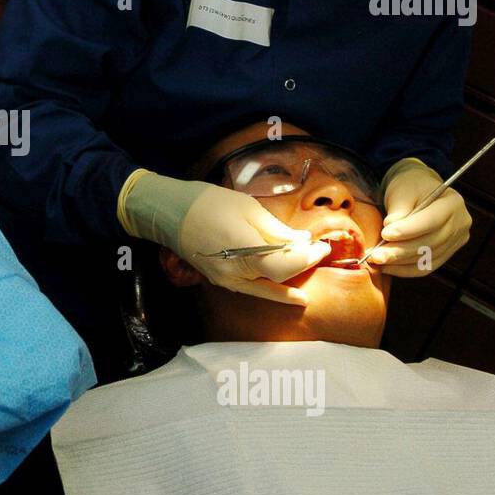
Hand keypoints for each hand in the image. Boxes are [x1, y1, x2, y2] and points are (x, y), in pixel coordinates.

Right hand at [121, 172, 330, 305]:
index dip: (309, 257)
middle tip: (320, 254)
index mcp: (246, 250)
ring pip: (266, 288)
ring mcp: (227, 279)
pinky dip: (270, 291)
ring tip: (308, 287)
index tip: (323, 246)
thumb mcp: (248, 209)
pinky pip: (251, 290)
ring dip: (288, 285)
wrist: (170, 212)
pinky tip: (286, 291)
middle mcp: (237, 271)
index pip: (288, 263)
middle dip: (303, 265)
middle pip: (279, 277)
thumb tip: (302, 241)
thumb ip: (277, 229)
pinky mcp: (220, 280)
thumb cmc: (210, 203)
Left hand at [368, 159, 471, 276]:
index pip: (432, 221)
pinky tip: (387, 267)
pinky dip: (406, 269)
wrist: (418, 192)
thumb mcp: (402, 191)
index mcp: (453, 202)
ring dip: (400, 262)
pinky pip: (427, 267)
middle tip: (376, 255)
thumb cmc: (410, 187)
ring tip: (377, 260)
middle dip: (400, 251)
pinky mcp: (447, 253)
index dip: (409, 230)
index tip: (385, 233)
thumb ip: (398, 210)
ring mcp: (456, 240)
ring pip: (427, 257)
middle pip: (430, 242)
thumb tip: (390, 229)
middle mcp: (460, 223)